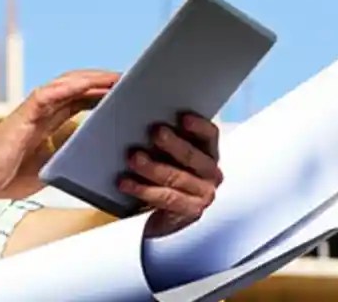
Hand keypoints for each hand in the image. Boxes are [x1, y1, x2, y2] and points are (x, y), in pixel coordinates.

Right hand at [0, 70, 119, 198]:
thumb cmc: (3, 176)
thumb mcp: (47, 167)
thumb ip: (65, 157)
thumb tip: (90, 159)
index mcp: (47, 121)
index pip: (80, 100)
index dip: (102, 93)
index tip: (125, 93)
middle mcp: (42, 110)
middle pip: (79, 86)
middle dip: (104, 81)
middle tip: (130, 80)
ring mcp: (33, 109)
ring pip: (68, 84)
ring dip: (94, 79)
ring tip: (118, 77)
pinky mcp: (24, 113)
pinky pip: (50, 93)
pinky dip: (70, 86)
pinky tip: (88, 83)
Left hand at [121, 112, 223, 237]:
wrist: (163, 219)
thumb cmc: (164, 178)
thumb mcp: (167, 157)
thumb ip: (164, 141)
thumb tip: (144, 123)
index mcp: (209, 153)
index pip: (210, 135)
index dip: (198, 125)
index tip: (182, 117)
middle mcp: (211, 173)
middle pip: (193, 156)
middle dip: (172, 143)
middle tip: (154, 132)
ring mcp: (203, 195)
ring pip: (177, 177)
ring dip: (153, 166)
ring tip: (133, 158)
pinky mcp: (190, 212)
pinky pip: (165, 198)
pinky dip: (143, 190)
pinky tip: (125, 183)